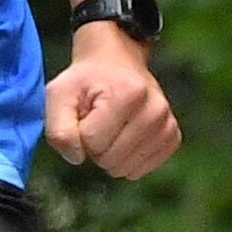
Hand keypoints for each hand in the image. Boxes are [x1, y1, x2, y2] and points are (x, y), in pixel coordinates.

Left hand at [45, 33, 180, 178]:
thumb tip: (77, 158)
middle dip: (94, 146)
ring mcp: (167, 124)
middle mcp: (155, 109)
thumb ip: (59, 130)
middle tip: (97, 121)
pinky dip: (126, 161)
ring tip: (111, 127)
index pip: (91, 141)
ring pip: (125, 168)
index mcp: (128, 93)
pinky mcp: (172, 137)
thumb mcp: (59, 95)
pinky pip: (142, 169)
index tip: (84, 114)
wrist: (116, 63)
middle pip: (109, 158)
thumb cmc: (85, 82)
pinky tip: (124, 138)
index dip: (79, 134)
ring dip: (109, 154)